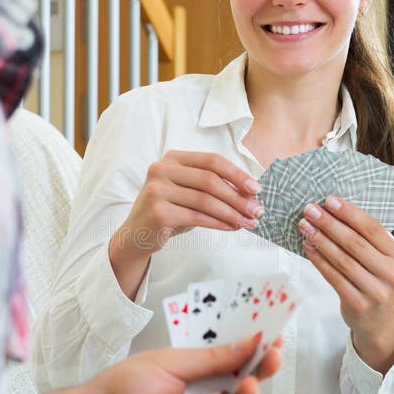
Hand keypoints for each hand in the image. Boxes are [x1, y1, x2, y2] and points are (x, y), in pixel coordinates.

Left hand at [83, 335, 280, 393]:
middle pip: (240, 380)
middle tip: (274, 355)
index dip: (252, 346)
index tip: (272, 334)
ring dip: (246, 393)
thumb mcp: (172, 362)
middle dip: (259, 368)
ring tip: (248, 382)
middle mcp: (203, 392)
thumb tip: (250, 341)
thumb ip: (211, 358)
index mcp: (195, 368)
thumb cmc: (127, 385)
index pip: (231, 355)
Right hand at [112, 150, 262, 258]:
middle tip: (256, 210)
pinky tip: (231, 227)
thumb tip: (250, 193)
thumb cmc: (169, 211)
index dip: (237, 173)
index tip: (256, 189)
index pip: (212, 160)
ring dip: (232, 213)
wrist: (137, 235)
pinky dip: (218, 223)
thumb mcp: (188, 192)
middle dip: (238, 197)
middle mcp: (161, 169)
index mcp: (172, 158)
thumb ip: (212, 187)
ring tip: (248, 222)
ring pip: (205, 200)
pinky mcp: (157, 212)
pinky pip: (197, 217)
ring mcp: (157, 190)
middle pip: (210, 180)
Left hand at [298, 195, 393, 372]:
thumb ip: (365, 240)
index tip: (329, 200)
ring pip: (342, 260)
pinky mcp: (358, 304)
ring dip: (320, 240)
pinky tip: (307, 247)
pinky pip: (333, 277)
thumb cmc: (375, 281)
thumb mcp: (381, 260)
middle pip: (355, 243)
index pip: (373, 229)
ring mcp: (376, 291)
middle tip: (310, 210)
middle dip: (329, 224)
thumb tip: (332, 210)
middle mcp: (392, 273)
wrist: (379, 322)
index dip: (349, 213)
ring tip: (304, 226)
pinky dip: (318, 260)